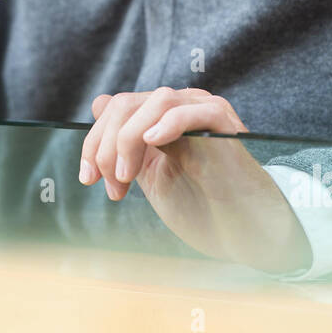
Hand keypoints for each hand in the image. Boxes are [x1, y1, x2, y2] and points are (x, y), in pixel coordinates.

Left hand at [79, 88, 310, 273]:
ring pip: (156, 101)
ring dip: (129, 140)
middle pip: (127, 103)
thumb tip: (98, 102)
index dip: (94, 142)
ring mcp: (205, 112)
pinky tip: (152, 144)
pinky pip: (192, 112)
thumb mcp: (151, 173)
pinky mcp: (225, 126)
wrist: (243, 231)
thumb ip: (125, 143)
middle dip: (105, 146)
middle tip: (112, 187)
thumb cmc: (201, 206)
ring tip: (126, 179)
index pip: (116, 108)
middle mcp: (183, 106)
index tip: (88, 179)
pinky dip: (167, 124)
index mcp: (163, 116)